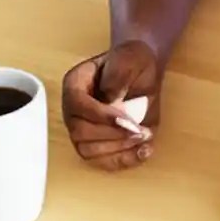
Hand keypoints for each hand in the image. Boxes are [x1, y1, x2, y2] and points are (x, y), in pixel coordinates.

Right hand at [61, 40, 161, 170]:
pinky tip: (144, 151)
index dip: (101, 116)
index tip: (127, 120)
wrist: (142, 72)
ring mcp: (84, 129)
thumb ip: (117, 76)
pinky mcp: (100, 143)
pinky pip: (104, 161)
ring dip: (119, 148)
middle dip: (112, 135)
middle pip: (79, 133)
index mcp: (75, 85)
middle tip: (140, 130)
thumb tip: (109, 100)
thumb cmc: (132, 62)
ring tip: (145, 136)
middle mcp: (74, 110)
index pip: (77, 106)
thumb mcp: (129, 59)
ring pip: (89, 151)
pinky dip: (124, 160)